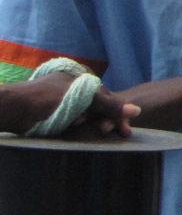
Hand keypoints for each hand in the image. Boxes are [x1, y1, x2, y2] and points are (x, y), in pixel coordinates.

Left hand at [0, 73, 138, 136]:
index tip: (125, 130)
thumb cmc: (45, 100)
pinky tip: (86, 131)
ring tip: (101, 132)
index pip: (107, 97)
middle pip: (100, 105)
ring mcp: (65, 101)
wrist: (12, 108)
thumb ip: (108, 103)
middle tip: (119, 134)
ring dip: (97, 123)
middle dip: (110, 119)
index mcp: (80, 80)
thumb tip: (137, 110)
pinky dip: (84, 126)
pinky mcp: (56, 113)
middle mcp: (74, 89)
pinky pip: (77, 119)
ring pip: (89, 113)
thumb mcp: (80, 99)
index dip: (119, 112)